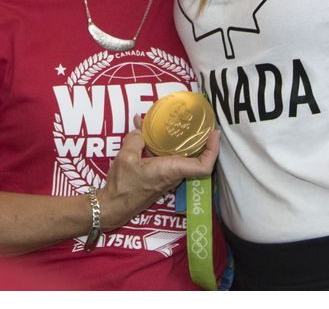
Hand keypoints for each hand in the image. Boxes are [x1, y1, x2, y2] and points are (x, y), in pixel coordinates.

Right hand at [97, 125, 219, 231]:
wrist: (114, 207)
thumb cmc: (123, 186)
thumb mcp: (126, 157)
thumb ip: (135, 140)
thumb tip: (140, 130)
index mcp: (171, 170)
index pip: (203, 166)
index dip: (213, 150)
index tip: (213, 134)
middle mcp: (173, 174)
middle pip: (195, 158)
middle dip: (199, 139)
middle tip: (198, 121)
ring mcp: (167, 176)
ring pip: (181, 157)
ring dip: (181, 140)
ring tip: (176, 122)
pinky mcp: (159, 176)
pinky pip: (168, 158)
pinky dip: (164, 145)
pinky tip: (149, 133)